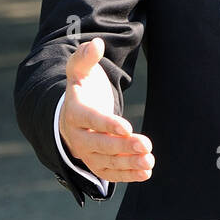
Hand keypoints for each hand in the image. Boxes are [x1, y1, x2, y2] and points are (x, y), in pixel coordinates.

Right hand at [59, 36, 154, 183]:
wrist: (70, 115)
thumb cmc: (81, 90)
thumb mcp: (79, 71)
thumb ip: (85, 57)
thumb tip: (95, 44)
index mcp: (74, 112)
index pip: (91, 120)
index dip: (108, 124)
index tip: (127, 127)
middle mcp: (78, 137)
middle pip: (100, 144)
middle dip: (123, 146)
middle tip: (146, 145)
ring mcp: (86, 153)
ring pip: (107, 162)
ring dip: (129, 164)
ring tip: (150, 161)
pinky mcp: (96, 164)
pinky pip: (110, 173)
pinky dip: (128, 175)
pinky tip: (146, 172)